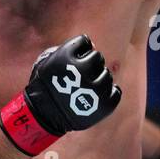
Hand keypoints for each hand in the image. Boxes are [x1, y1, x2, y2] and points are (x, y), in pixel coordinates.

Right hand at [0, 35, 120, 154]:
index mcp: (66, 57)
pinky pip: (116, 92)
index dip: (79, 51)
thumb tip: (92, 44)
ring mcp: (94, 89)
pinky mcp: (104, 105)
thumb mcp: (47, 61)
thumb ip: (68, 49)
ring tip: (85, 89)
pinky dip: (108, 93)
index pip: (85, 41)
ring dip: (98, 79)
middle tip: (80, 76)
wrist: (43, 116)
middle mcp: (82, 71)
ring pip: (107, 74)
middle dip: (90, 64)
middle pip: (98, 57)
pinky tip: (96, 97)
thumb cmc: (46, 85)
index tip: (72, 62)